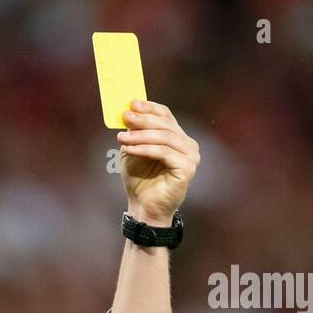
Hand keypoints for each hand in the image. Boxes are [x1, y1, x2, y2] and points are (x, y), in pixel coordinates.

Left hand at [116, 99, 198, 225]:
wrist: (144, 208)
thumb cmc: (139, 181)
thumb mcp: (133, 151)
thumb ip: (133, 133)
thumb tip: (128, 112)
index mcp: (178, 138)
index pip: (166, 115)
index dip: (149, 108)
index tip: (132, 104)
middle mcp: (188, 145)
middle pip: (165, 124)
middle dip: (143, 119)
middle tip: (125, 116)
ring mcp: (191, 157)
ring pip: (164, 138)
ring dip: (140, 135)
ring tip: (121, 138)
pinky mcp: (187, 169)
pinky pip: (163, 153)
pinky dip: (144, 149)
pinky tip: (129, 149)